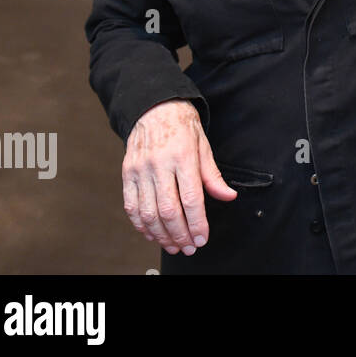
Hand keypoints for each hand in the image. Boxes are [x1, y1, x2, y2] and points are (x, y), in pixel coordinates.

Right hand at [122, 99, 236, 254]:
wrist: (154, 108)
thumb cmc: (182, 127)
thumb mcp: (204, 146)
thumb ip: (213, 176)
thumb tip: (228, 196)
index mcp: (183, 157)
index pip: (191, 198)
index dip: (197, 223)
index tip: (202, 238)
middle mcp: (159, 164)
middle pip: (168, 210)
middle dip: (180, 235)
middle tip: (189, 248)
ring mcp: (139, 170)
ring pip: (147, 212)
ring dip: (161, 234)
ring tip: (173, 245)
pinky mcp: (126, 174)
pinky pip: (131, 205)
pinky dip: (141, 224)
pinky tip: (152, 233)